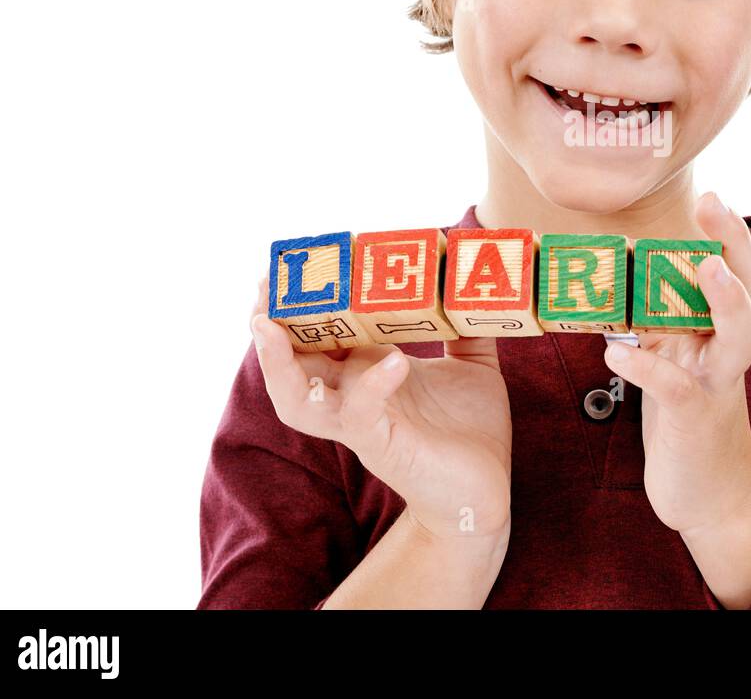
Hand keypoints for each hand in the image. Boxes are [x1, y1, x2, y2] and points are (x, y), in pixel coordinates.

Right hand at [250, 276, 511, 540]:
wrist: (485, 490)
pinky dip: (371, 385)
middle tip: (265, 285)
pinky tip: (396, 361)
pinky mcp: (380, 446)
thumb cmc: (471, 428)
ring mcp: (359, 422)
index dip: (303, 298)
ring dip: (276, 361)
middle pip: (287, 358)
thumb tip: (474, 279)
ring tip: (270, 324)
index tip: (300, 260)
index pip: (319, 328)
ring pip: (293, 397)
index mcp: (365, 368)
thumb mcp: (471, 364)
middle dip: (267, 321)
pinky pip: (358, 415)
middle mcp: (350, 393)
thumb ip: (467, 324)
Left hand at [605, 191, 750, 536]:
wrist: (710, 496)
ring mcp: (716, 385)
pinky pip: (677, 388)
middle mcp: (727, 352)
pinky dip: (648, 367)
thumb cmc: (684, 416)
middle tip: (713, 203)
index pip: (738, 274)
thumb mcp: (672, 356)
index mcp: (720, 332)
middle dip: (736, 245)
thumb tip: (620, 270)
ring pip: (738, 338)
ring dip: (725, 301)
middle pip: (750, 291)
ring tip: (704, 266)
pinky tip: (615, 350)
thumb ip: (657, 318)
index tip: (712, 197)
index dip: (730, 236)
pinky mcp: (693, 420)